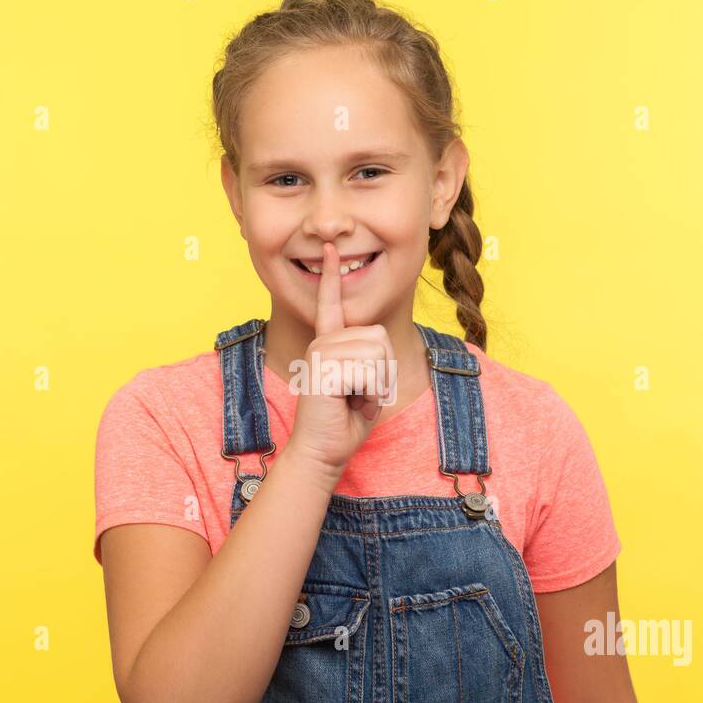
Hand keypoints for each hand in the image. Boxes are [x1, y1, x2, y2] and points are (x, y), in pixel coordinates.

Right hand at [283, 241, 396, 475]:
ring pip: (377, 354)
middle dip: (382, 372)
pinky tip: (349, 404)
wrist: (322, 453)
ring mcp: (320, 352)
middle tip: (360, 395)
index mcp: (329, 343)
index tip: (330, 249)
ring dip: (376, 385)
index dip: (332, 276)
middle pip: (379, 338)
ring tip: (353, 400)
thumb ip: (371, 363)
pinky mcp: (324, 367)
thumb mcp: (365, 387)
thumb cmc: (344, 424)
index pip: (331, 304)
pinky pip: (369, 370)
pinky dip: (370, 394)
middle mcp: (322, 342)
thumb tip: (377, 347)